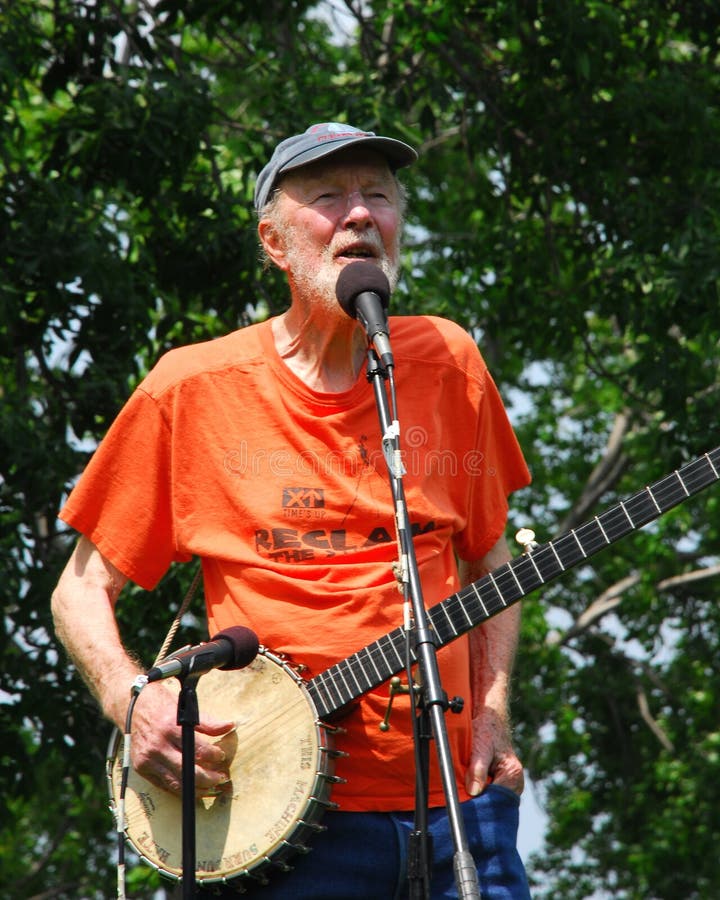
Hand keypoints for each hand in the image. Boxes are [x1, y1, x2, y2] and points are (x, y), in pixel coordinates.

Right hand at [129, 681, 234, 795]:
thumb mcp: (186, 709)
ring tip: (211, 787)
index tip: (221, 756)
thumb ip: (208, 723)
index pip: (197, 750)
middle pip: (187, 771)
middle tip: (221, 778)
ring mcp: (147, 760)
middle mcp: (157, 746)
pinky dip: (180, 789)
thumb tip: (230, 726)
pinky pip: (163, 785)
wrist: (132, 706)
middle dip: (208, 778)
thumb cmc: (161, 705)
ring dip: (196, 789)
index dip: (213, 756)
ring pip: (176, 783)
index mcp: (170, 728)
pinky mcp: (141, 769)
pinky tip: (193, 788)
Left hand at [464, 705, 524, 797]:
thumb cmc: (486, 730)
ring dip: (478, 797)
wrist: (489, 720)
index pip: (496, 799)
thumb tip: (473, 791)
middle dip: (479, 802)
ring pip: (491, 800)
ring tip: (466, 791)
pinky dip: (479, 792)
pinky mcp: (501, 784)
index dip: (480, 802)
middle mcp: (515, 783)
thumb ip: (477, 768)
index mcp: (512, 774)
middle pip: (494, 803)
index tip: (465, 802)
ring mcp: (509, 785)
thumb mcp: (480, 746)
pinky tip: (469, 787)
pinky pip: (488, 794)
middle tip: (462, 799)